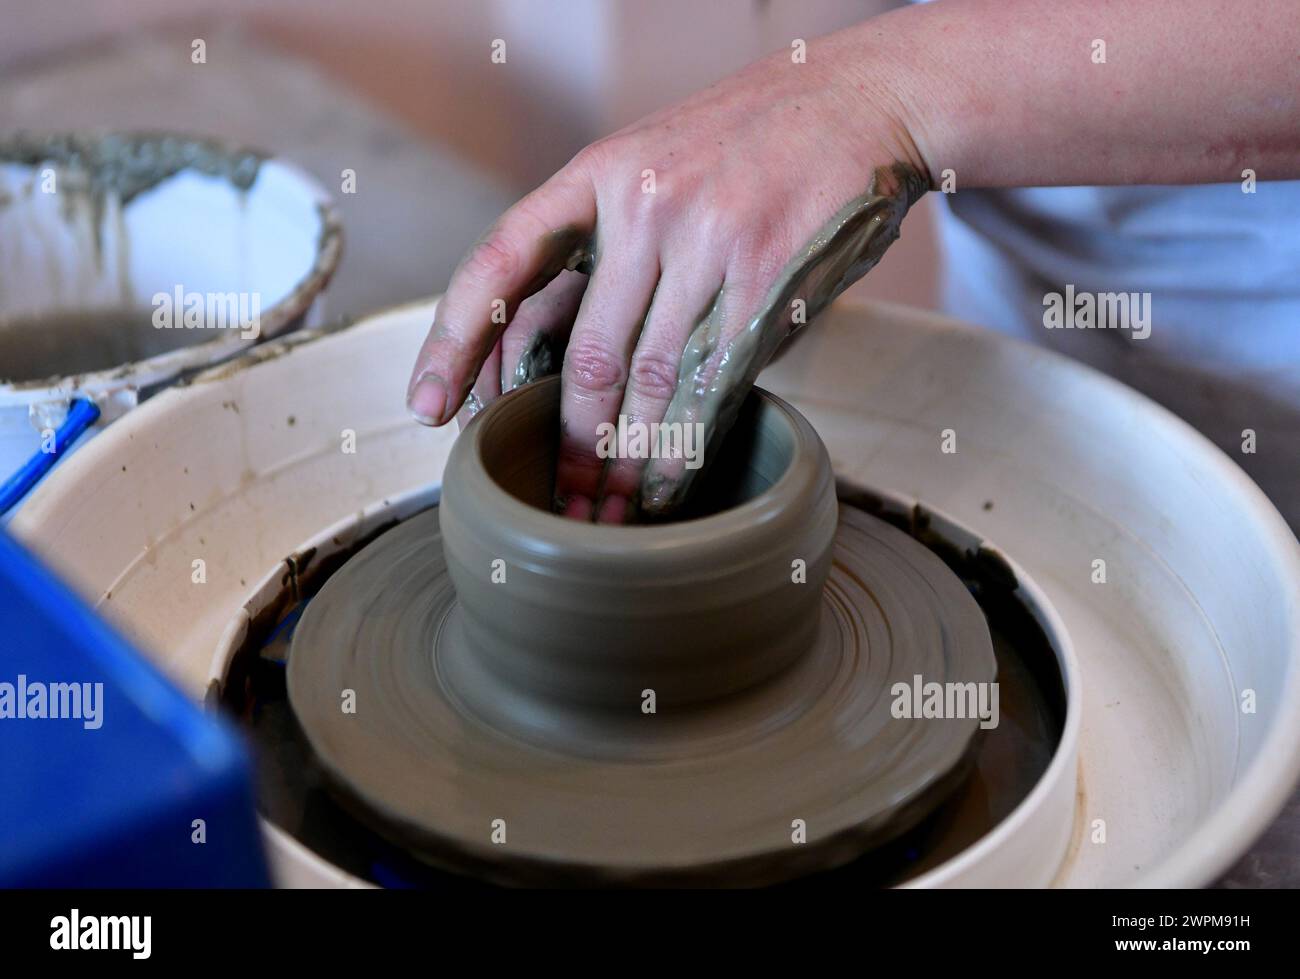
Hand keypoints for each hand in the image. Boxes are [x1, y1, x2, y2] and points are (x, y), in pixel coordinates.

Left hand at [407, 36, 929, 521]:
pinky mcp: (770, 276)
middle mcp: (644, 206)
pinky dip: (689, 447)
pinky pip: (716, 382)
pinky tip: (670, 485)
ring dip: (628, 462)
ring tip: (612, 514)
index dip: (455, 340)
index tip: (430, 409)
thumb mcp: (651, 166)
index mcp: (596, 175)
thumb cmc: (743, 146)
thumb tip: (550, 360)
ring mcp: (709, 240)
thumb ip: (604, 249)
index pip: (499, 260)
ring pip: (652, 380)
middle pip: (588, 353)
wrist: (855, 99)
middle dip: (570, 443)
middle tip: (561, 503)